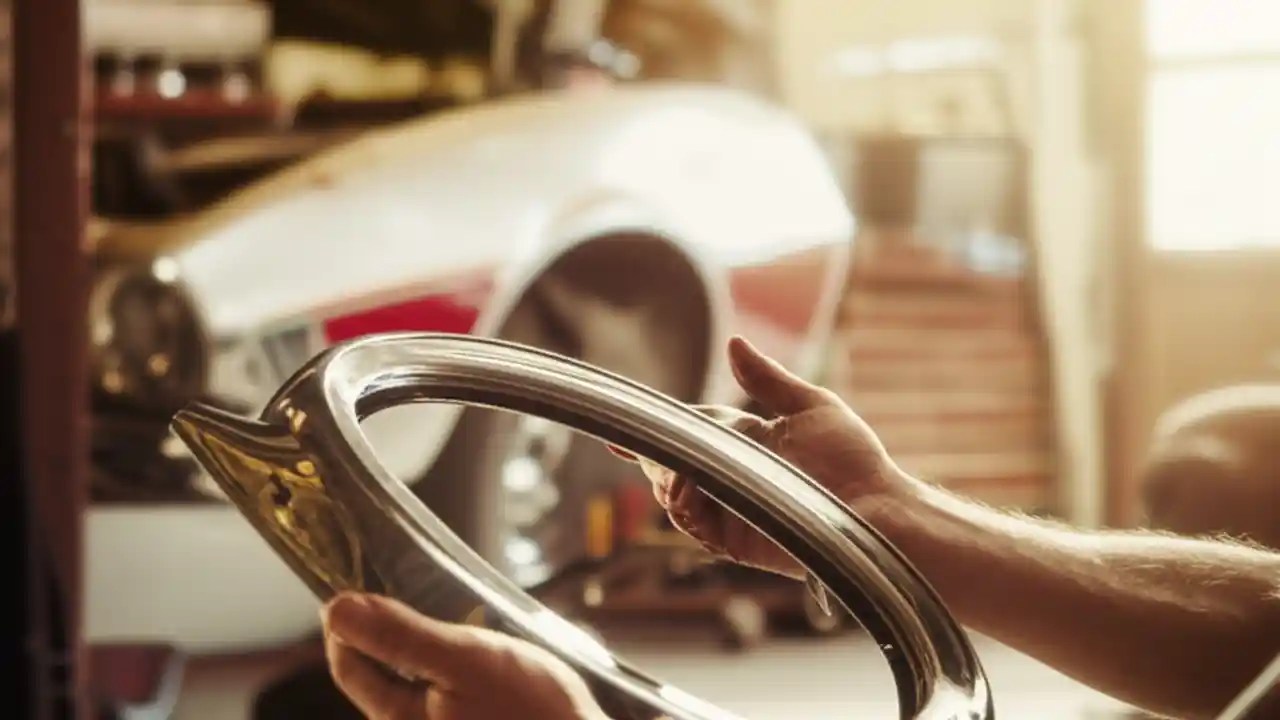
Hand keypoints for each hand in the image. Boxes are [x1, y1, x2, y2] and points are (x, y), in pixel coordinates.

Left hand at [322, 593, 607, 719]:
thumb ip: (398, 636)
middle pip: (384, 672)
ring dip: (440, 647)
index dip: (350, 620)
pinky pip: (452, 693)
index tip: (364, 581)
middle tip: (435, 597)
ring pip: (421, 680)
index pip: (348, 664)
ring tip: (477, 625)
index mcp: (397, 719)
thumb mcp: (464, 660)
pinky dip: (464, 668)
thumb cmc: (532, 712)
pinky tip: (496, 658)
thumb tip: (336, 610)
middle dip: (404, 631)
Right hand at [626, 336, 913, 579]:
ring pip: (675, 494)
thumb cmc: (854, 458)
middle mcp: (731, 476)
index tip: (617, 429)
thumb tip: (735, 343)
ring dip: (668, 480)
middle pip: (672, 463)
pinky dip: (684, 506)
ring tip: (680, 474)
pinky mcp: (733, 540)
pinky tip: (687, 493)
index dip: (655, 430)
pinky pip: (694, 524)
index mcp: (745, 441)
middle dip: (656, 455)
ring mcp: (729, 509)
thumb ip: (769, 380)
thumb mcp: (813, 407)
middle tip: (649, 449)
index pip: (689, 431)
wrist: (875, 510)